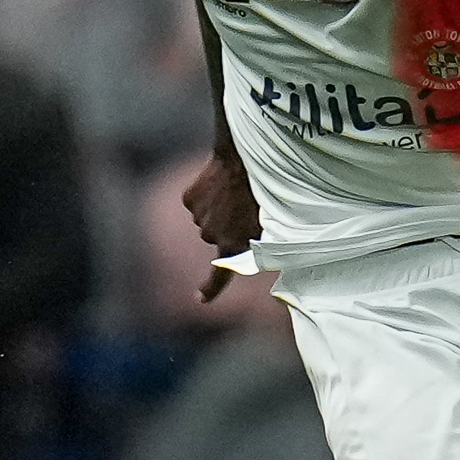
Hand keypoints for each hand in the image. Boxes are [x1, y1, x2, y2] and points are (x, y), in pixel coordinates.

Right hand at [183, 150, 261, 300]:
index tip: (199, 299)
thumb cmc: (264, 192)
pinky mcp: (190, 199)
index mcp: (233, 244)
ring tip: (234, 191)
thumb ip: (261, 241)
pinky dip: (206, 194)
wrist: (242, 160)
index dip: (210, 289)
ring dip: (218, 207)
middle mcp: (211, 235)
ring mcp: (198, 218)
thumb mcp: (269, 223)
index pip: (220, 275)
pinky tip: (220, 183)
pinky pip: (198, 200)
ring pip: (207, 217)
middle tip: (243, 206)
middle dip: (227, 224)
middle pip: (216, 235)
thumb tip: (264, 253)